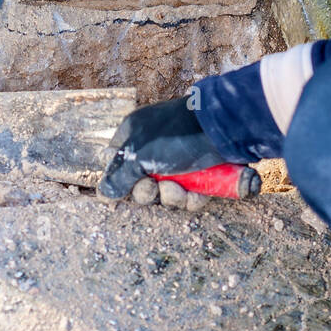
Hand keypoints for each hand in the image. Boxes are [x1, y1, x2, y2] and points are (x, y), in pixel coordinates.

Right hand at [97, 97, 229, 207]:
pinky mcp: (199, 172)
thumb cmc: (177, 137)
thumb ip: (118, 177)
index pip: (116, 164)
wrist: (226, 132)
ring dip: (172, 197)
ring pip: (166, 192)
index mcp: (134, 136)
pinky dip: (192, 198)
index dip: (120, 181)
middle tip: (156, 187)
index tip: (128, 187)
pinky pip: (188, 194)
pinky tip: (197, 194)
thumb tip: (104, 194)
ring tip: (181, 190)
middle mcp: (153, 148)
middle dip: (149, 192)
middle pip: (140, 183)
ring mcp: (177, 160)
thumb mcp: (140, 155)